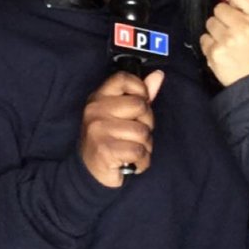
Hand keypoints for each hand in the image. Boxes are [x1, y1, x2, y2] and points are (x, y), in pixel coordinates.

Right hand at [80, 69, 164, 187]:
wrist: (90, 173)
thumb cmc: (111, 140)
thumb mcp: (122, 114)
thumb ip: (140, 95)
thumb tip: (158, 74)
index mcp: (99, 98)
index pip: (123, 78)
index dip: (140, 89)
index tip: (141, 103)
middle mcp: (95, 111)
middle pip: (140, 106)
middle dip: (147, 123)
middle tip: (136, 134)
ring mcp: (98, 130)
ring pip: (142, 132)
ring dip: (145, 146)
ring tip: (133, 150)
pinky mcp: (104, 150)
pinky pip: (139, 151)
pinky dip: (142, 160)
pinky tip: (132, 162)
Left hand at [200, 0, 248, 86]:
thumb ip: (247, 4)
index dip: (233, 0)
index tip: (235, 8)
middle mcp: (244, 26)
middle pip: (219, 8)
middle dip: (224, 18)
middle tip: (234, 30)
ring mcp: (227, 40)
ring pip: (210, 22)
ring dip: (216, 31)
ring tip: (229, 42)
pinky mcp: (214, 52)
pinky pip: (204, 38)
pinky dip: (211, 44)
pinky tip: (223, 50)